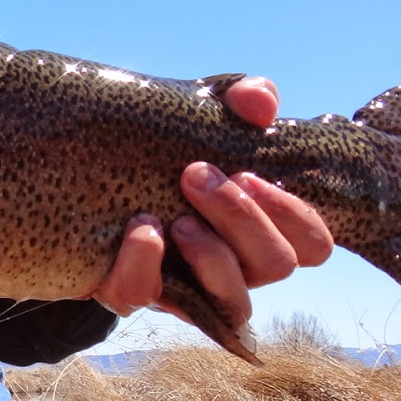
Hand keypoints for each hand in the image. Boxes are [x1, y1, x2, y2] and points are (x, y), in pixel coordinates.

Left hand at [94, 77, 335, 322]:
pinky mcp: (131, 291)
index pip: (314, 245)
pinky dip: (142, 266)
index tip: (247, 174)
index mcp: (264, 229)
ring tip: (176, 218)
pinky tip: (140, 228)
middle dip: (243, 220)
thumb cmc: (170, 148)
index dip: (293, 216)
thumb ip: (243, 99)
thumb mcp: (207, 113)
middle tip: (196, 175)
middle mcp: (237, 267)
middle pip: (277, 265)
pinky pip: (141, 298)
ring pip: (232, 301)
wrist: (86, 168)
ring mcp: (187, 288)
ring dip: (210, 254)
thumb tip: (259, 102)